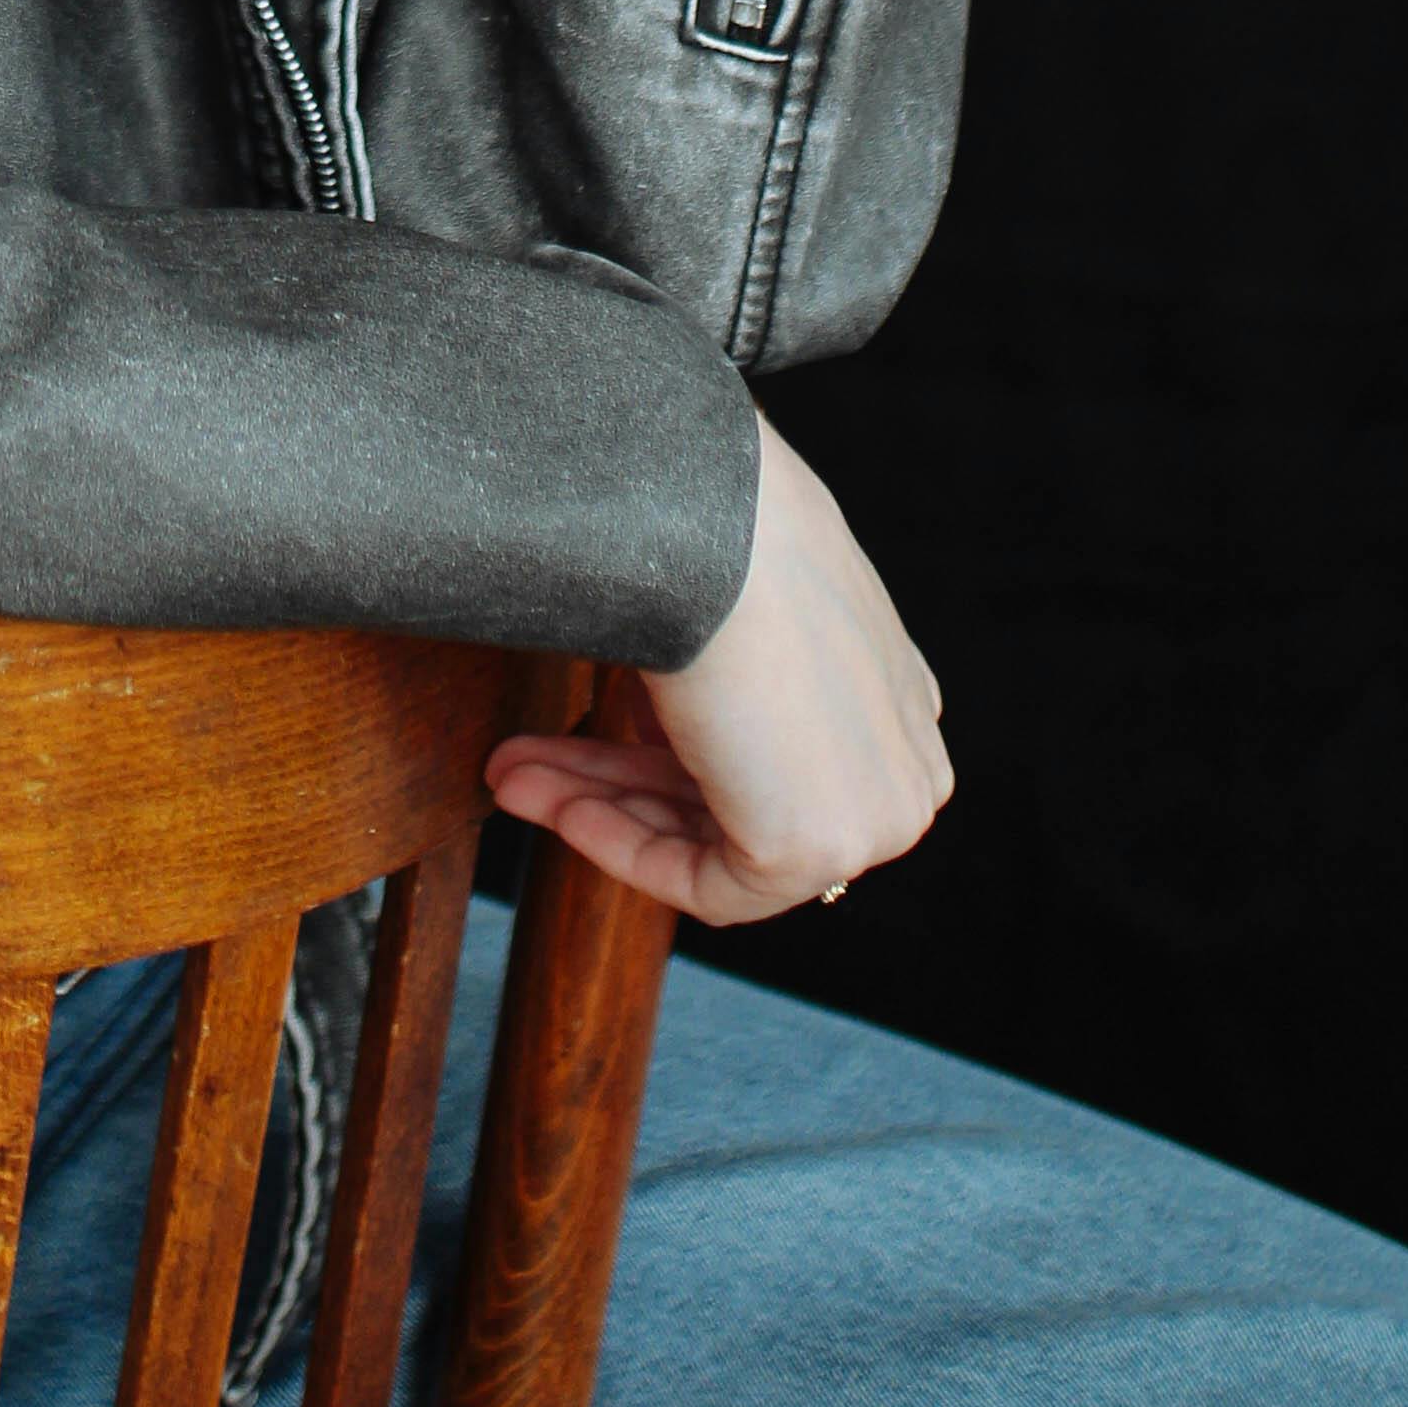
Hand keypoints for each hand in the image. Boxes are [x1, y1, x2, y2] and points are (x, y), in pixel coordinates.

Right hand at [481, 415, 950, 927]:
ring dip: (595, 806)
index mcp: (897, 693)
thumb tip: (675, 693)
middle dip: (617, 782)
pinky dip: (618, 843)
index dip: (667, 752)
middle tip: (523, 763)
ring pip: (715, 840)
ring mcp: (871, 816)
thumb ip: (734, 651)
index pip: (778, 760)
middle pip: (741, 801)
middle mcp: (900, 763)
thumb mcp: (746, 585)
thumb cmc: (722, 523)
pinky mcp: (818, 851)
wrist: (712, 529)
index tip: (583, 732)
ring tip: (506, 773)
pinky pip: (705, 883)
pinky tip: (549, 799)